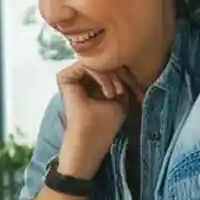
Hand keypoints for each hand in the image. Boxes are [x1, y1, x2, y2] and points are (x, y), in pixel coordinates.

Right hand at [56, 62, 130, 177]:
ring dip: (112, 75)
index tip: (136, 88)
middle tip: (126, 91)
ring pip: (96, 61)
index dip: (125, 72)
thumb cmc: (105, 124)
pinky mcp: (64, 78)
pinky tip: (108, 92)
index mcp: (92, 81)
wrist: (90, 140)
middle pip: (103, 60)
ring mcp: (70, 76)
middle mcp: (79, 77)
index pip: (110, 64)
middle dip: (120, 72)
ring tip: (117, 93)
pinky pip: (85, 64)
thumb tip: (127, 62)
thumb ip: (121, 79)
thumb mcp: (121, 97)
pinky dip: (101, 75)